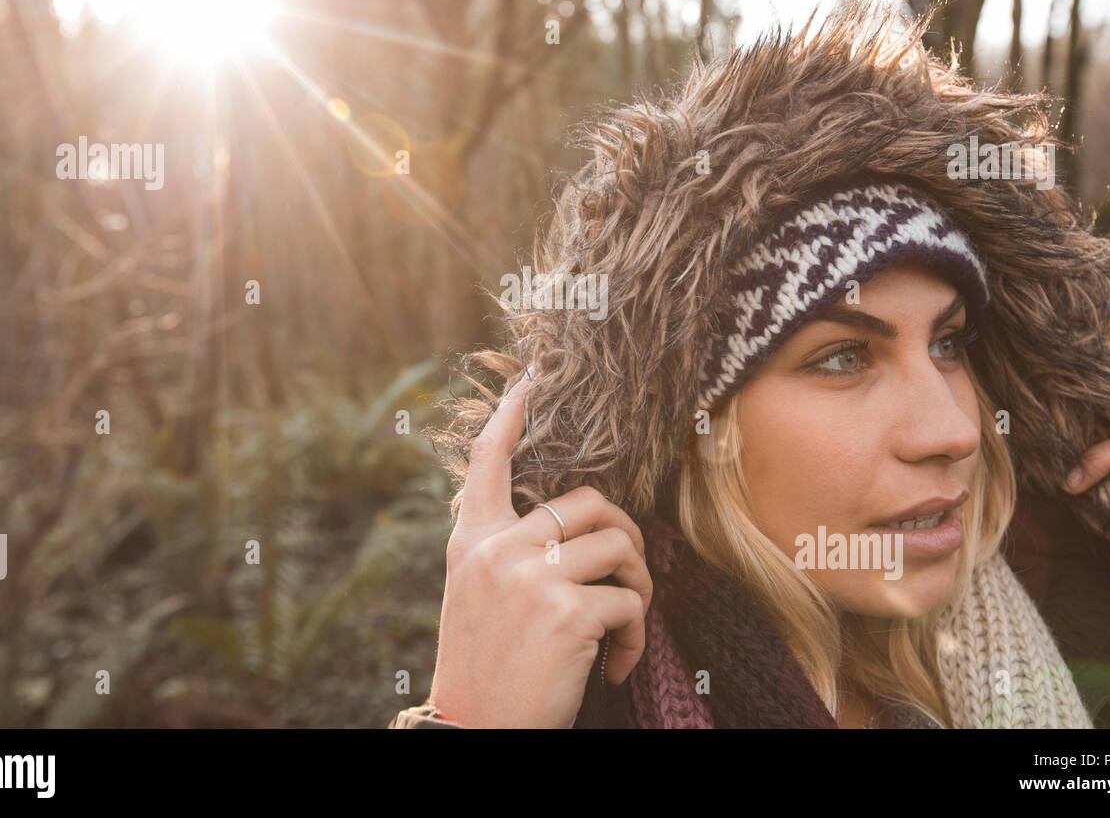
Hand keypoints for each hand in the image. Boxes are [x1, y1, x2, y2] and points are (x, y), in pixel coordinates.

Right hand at [427, 376, 652, 727]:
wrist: (472, 730)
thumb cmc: (482, 666)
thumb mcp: (473, 595)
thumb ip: (505, 551)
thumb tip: (568, 526)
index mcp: (471, 540)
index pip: (488, 461)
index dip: (511, 416)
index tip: (532, 380)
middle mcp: (498, 548)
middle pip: (591, 502)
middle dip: (627, 533)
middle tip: (630, 571)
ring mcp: (532, 577)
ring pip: (620, 545)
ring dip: (639, 586)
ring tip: (624, 624)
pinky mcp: (567, 613)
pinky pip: (630, 603)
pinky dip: (635, 637)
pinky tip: (615, 665)